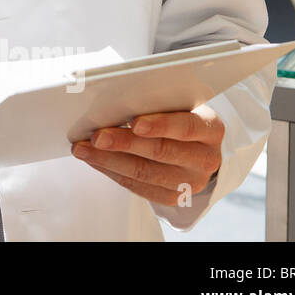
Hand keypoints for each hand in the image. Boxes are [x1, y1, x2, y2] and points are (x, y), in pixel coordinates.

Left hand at [71, 105, 223, 205]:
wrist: (196, 148)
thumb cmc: (179, 117)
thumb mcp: (179, 104)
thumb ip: (157, 101)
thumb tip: (117, 97)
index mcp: (210, 129)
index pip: (186, 127)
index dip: (160, 125)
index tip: (135, 122)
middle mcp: (205, 159)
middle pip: (161, 152)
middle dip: (125, 143)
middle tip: (97, 136)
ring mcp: (191, 182)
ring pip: (145, 173)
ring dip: (109, 160)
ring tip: (84, 149)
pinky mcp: (173, 197)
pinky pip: (137, 186)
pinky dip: (111, 171)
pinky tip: (94, 160)